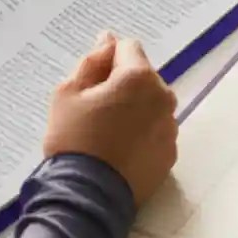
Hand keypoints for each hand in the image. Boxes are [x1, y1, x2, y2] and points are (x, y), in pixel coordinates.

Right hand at [43, 32, 178, 206]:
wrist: (88, 196)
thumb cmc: (74, 140)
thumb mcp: (68, 93)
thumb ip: (91, 62)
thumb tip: (107, 41)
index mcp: (139, 77)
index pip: (127, 47)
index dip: (105, 60)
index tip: (89, 81)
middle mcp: (163, 98)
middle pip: (142, 76)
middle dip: (121, 83)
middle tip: (94, 108)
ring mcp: (170, 128)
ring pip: (150, 104)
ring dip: (133, 108)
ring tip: (106, 132)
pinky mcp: (170, 154)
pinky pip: (155, 131)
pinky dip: (141, 132)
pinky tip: (119, 149)